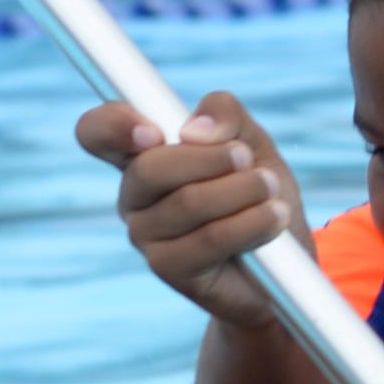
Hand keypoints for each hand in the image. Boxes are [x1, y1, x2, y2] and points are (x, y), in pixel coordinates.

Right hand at [75, 90, 304, 329]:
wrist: (286, 259)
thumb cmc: (260, 192)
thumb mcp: (252, 141)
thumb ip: (225, 116)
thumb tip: (196, 130)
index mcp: (142, 154)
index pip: (98, 132)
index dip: (113, 125)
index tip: (154, 132)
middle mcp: (134, 195)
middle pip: (149, 168)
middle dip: (210, 159)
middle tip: (246, 157)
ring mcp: (145, 234)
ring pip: (188, 202)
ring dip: (244, 190)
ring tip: (272, 189)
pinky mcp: (167, 267)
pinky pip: (210, 238)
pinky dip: (252, 223)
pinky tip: (273, 217)